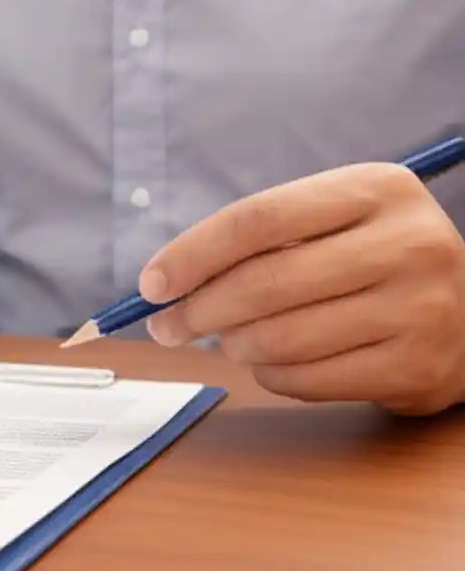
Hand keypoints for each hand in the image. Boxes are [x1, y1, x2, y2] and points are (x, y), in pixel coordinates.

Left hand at [139, 162, 464, 414]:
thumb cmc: (373, 259)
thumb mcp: (335, 220)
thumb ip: (261, 240)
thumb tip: (165, 283)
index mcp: (377, 189)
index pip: (258, 219)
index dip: (192, 254)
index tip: (151, 283)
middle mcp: (408, 243)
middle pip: (264, 283)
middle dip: (196, 309)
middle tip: (165, 325)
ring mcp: (420, 308)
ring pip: (280, 338)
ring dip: (234, 345)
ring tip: (230, 339)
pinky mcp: (416, 367)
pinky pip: (306, 381)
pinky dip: (270, 375)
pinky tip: (272, 362)